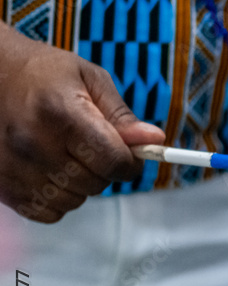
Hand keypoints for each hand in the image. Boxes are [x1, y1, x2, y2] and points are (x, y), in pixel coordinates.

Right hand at [0, 26, 164, 222]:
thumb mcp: (89, 79)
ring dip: (81, 185)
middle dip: (105, 170)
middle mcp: (34, 145)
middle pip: (95, 183)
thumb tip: (153, 141)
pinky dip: (56, 199)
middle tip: (92, 147)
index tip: (131, 155)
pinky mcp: (0, 185)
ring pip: (73, 201)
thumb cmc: (42, 73)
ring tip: (68, 156)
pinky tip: (51, 172)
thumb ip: (121, 115)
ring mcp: (13, 168)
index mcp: (62, 115)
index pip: (113, 161)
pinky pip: (47, 212)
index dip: (131, 162)